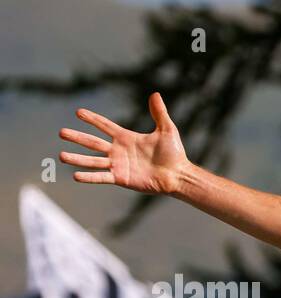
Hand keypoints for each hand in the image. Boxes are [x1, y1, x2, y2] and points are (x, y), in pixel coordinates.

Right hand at [60, 93, 189, 194]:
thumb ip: (159, 113)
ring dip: (77, 158)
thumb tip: (155, 94)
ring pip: (93, 160)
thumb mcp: (166, 130)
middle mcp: (119, 151)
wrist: (178, 175)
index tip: (78, 112)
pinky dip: (89, 177)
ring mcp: (118, 165)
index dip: (92, 119)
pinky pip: (102, 177)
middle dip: (77, 137)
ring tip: (61, 155)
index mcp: (126, 138)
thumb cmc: (174, 154)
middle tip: (61, 132)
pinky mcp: (121, 178)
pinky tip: (75, 175)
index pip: (104, 126)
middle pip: (92, 143)